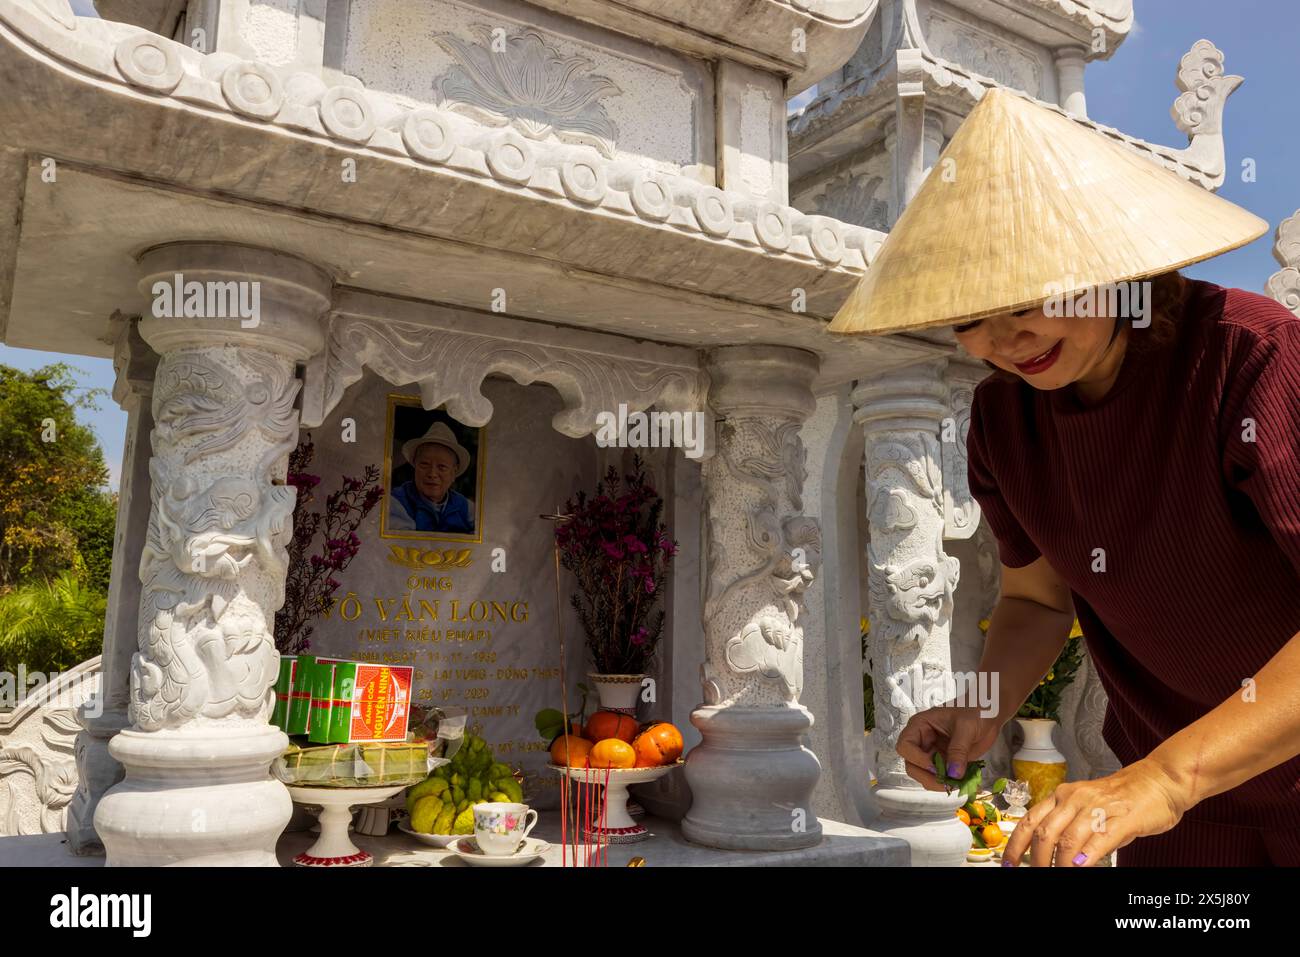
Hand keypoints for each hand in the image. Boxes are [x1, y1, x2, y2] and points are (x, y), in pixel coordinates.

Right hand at [896, 706, 1003, 790]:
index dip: (917, 758)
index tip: (935, 766)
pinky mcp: (943, 764)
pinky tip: (961, 782)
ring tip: (957, 783)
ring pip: (923, 776)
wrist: (988, 717)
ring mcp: (932, 754)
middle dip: (928, 776)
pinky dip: (948, 784)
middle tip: (948, 782)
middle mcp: (922, 742)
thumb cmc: (975, 713)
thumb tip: (953, 773)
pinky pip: (939, 779)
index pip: (905, 745)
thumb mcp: (966, 727)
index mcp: (920, 726)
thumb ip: (958, 750)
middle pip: (911, 765)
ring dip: (938, 783)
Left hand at [1001, 759, 1187, 866]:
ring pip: (1069, 838)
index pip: (1031, 820)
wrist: (1158, 780)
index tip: (1008, 863)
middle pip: (1046, 832)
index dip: (1016, 844)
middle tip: (1037, 874)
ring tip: (1058, 876)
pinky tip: (1079, 867)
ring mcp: (1099, 807)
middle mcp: (1076, 798)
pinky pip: (1100, 839)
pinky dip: (1086, 856)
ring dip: (1059, 864)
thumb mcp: (1086, 807)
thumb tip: (1049, 852)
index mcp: (1063, 796)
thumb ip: (1068, 825)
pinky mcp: (1123, 818)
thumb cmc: (1121, 798)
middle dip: (1038, 860)